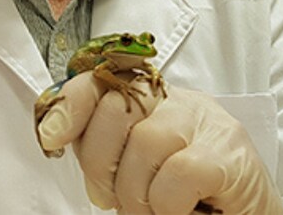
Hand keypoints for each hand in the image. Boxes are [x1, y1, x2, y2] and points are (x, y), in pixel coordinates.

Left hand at [37, 74, 282, 213]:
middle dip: (102, 164)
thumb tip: (57, 139)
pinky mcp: (230, 153)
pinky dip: (168, 205)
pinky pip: (177, 174)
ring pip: (145, 144)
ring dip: (137, 195)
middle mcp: (181, 102)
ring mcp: (209, 123)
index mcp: (154, 102)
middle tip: (115, 200)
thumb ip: (106, 151)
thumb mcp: (138, 170)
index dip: (71, 104)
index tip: (51, 138)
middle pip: (116, 110)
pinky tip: (182, 212)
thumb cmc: (192, 199)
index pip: (102, 81)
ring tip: (154, 213)